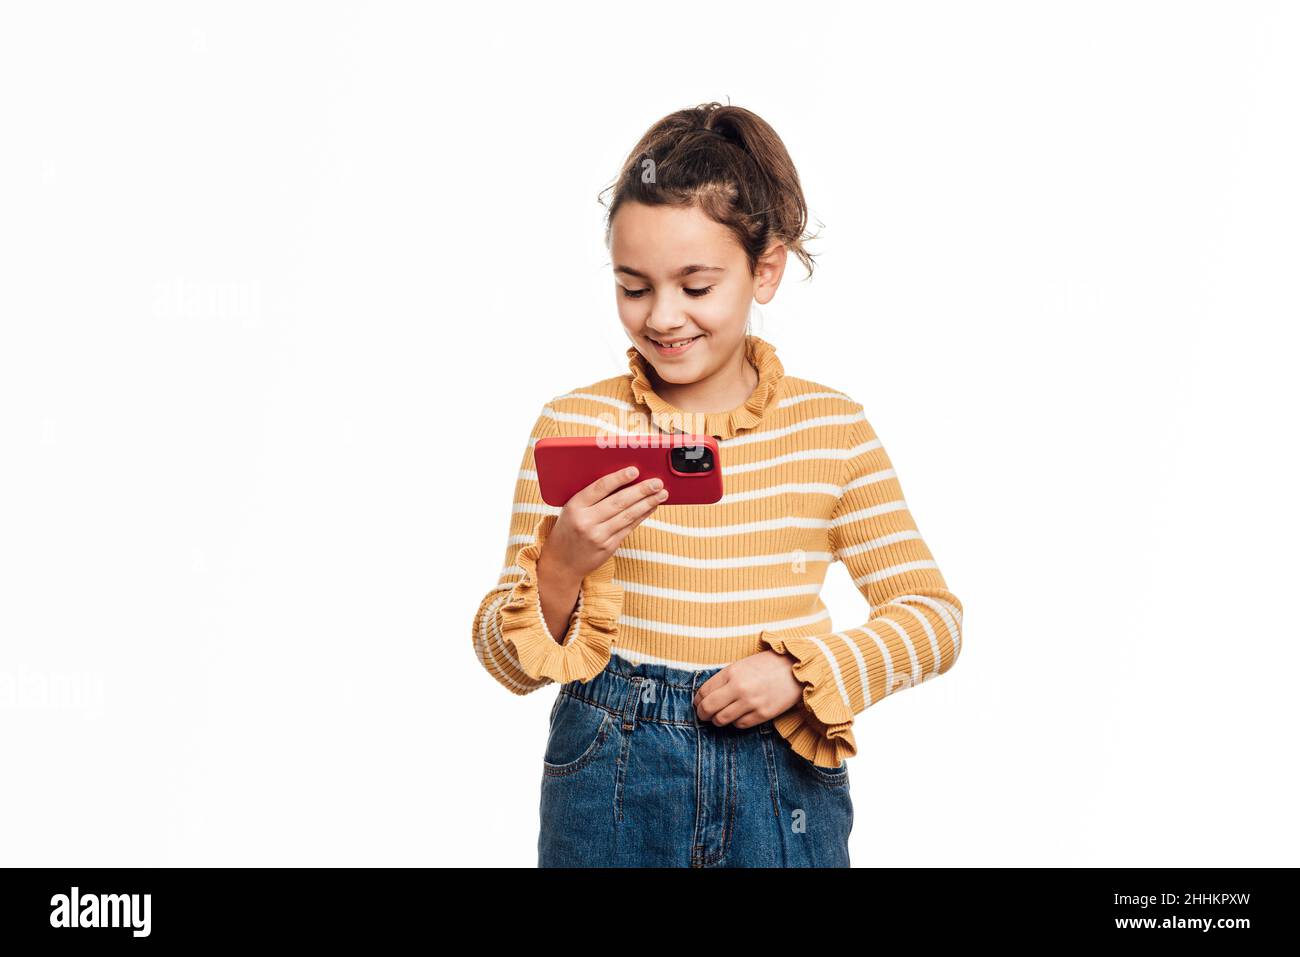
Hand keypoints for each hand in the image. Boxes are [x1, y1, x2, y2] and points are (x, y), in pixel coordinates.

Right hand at [540, 465, 668, 583]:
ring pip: (627, 516)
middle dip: (641, 490)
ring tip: (661, 494)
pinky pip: (629, 528)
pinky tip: (651, 507)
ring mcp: (598, 536)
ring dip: (647, 503)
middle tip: (657, 482)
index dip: (619, 478)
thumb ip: (591, 497)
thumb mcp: (571, 509)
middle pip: (618, 502)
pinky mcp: (608, 547)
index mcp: (575, 506)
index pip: (600, 488)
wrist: (561, 562)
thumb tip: (622, 481)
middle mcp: (586, 521)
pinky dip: (642, 516)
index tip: (634, 470)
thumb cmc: (568, 529)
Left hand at [692, 649, 803, 728]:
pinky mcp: (763, 714)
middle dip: (702, 714)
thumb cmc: (767, 665)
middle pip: (708, 708)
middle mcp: (739, 688)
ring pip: (721, 720)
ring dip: (717, 720)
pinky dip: (735, 722)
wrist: (796, 669)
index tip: (698, 703)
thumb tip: (705, 696)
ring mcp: (751, 702)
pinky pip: (739, 725)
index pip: (704, 692)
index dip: (698, 700)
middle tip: (703, 715)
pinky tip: (738, 715)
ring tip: (719, 717)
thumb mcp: (741, 665)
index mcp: (731, 672)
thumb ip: (724, 679)